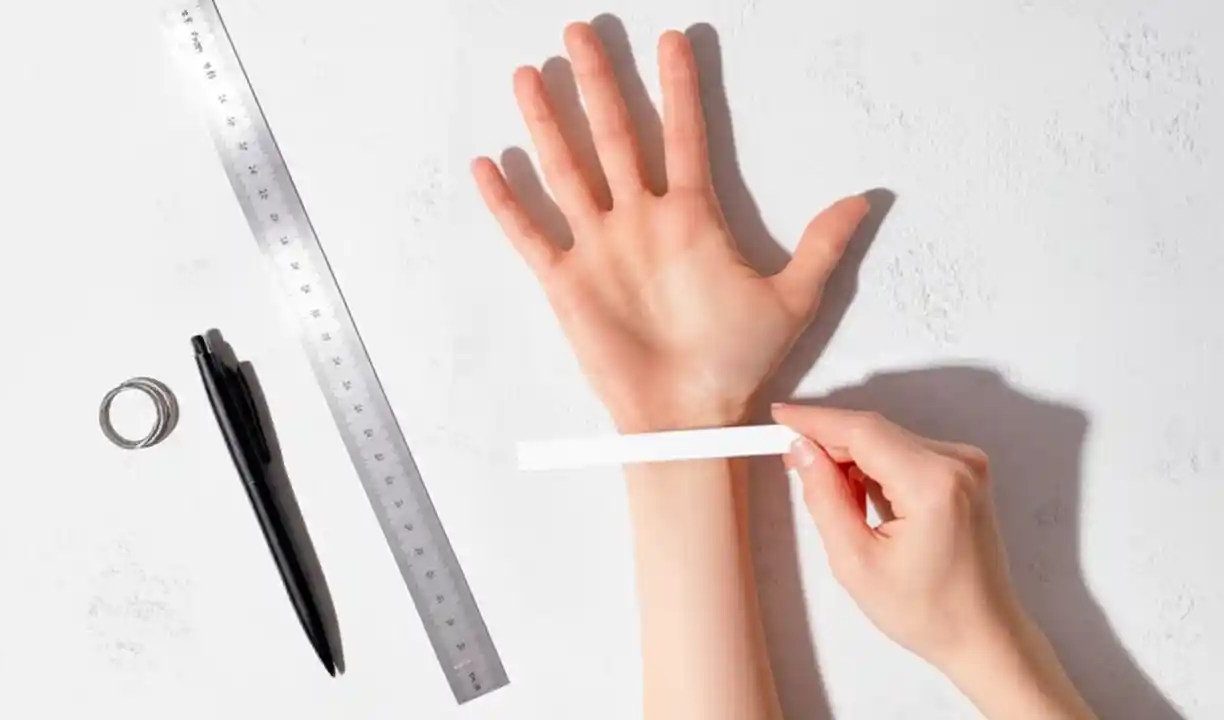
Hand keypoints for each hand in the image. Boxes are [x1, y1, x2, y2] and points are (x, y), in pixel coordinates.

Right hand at [472, 23, 868, 432]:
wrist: (690, 416)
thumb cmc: (737, 363)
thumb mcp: (790, 299)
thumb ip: (820, 246)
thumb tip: (863, 201)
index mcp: (691, 217)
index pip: (684, 136)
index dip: (679, 89)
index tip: (674, 40)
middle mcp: (641, 221)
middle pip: (617, 135)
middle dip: (599, 82)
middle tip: (583, 31)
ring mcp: (601, 248)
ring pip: (569, 171)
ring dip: (549, 124)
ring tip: (528, 76)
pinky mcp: (567, 282)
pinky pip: (531, 235)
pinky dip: (508, 203)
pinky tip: (489, 164)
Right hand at [772, 404, 1093, 719]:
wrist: (983, 634)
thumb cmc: (926, 611)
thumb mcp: (856, 563)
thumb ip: (825, 499)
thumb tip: (802, 451)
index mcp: (932, 485)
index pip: (862, 431)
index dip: (815, 420)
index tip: (780, 418)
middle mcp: (956, 464)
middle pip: (874, 431)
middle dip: (830, 443)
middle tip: (794, 465)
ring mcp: (965, 465)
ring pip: (887, 440)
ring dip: (853, 459)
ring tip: (842, 507)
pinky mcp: (964, 472)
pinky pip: (905, 451)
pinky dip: (877, 467)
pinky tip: (867, 501)